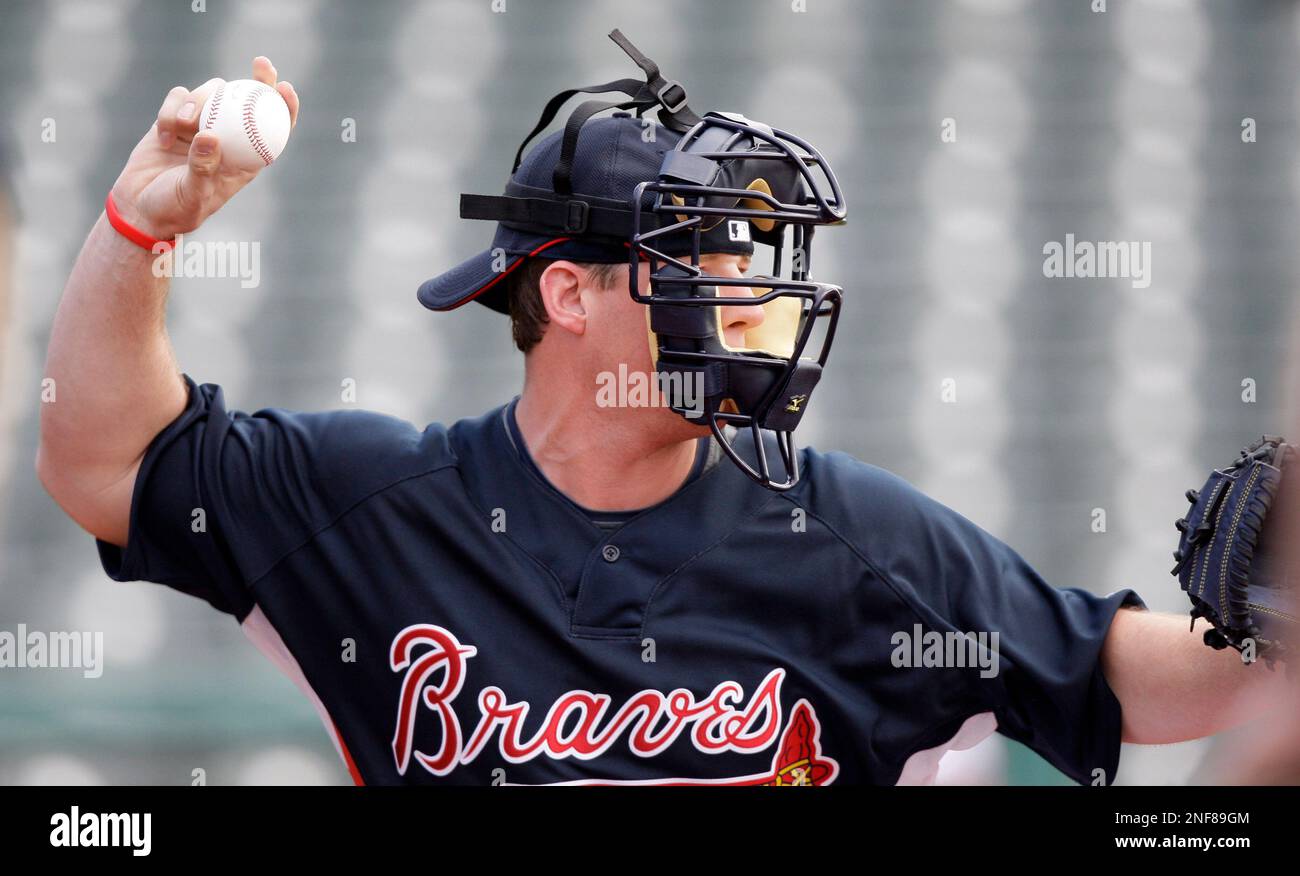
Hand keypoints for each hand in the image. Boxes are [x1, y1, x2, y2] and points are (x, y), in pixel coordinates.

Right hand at [108, 56, 300, 239]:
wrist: (140, 208)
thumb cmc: (175, 210)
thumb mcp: (192, 194)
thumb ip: (202, 168)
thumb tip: (211, 137)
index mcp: (245, 159)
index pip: (274, 129)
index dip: (285, 106)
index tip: (285, 87)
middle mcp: (227, 138)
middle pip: (249, 101)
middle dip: (260, 78)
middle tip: (262, 63)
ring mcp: (201, 126)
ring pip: (211, 93)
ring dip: (197, 102)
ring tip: (182, 127)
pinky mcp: (174, 119)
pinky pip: (179, 98)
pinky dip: (170, 111)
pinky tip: (163, 138)